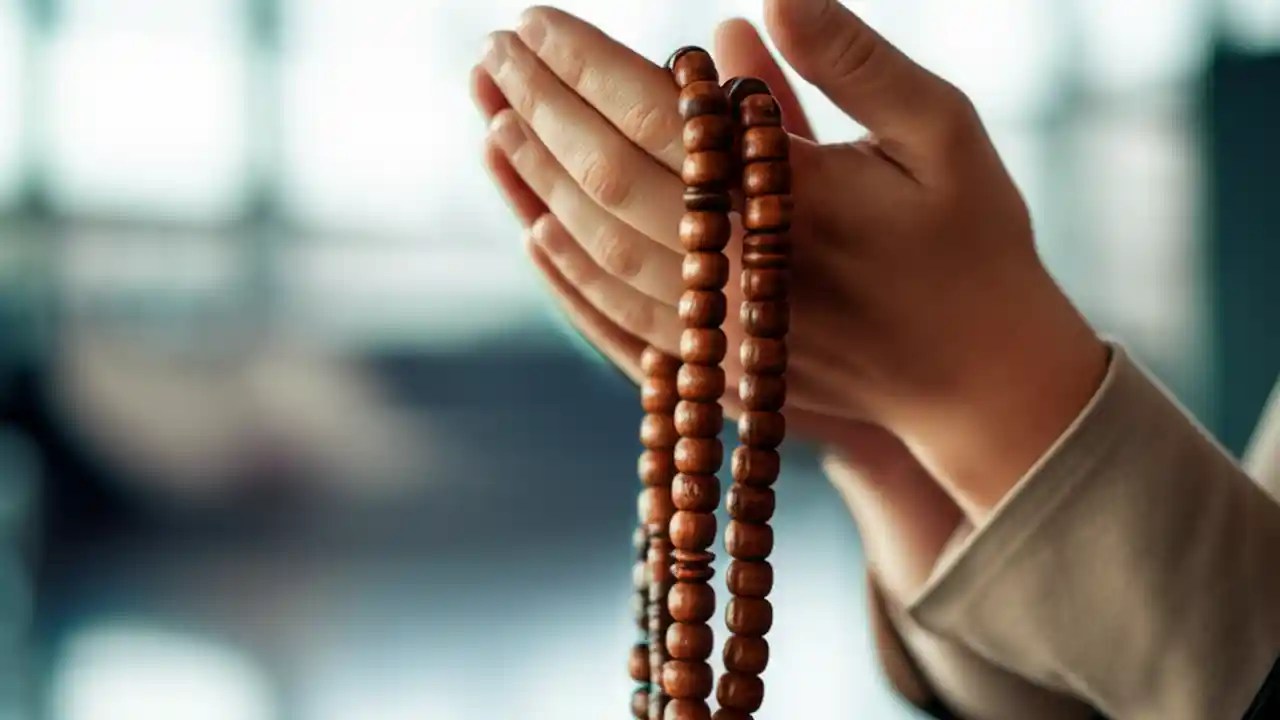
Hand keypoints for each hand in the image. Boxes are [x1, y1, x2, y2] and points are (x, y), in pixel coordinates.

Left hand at [473, 7, 962, 606]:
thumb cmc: (971, 238)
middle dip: (540, 108)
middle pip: (607, 179)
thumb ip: (853, 59)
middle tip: (493, 54)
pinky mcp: (719, 370)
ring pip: (601, 250)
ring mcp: (727, 329)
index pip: (657, 116)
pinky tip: (538, 231)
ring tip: (495, 121)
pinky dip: (569, 272)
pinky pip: (618, 319)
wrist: (979, 374)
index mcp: (799, 200)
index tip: (532, 19)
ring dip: (537, 182)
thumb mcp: (941, 127)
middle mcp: (747, 269)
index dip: (584, 63)